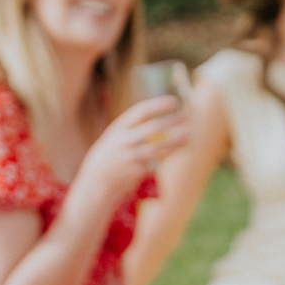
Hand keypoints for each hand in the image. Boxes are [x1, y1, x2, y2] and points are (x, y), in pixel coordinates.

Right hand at [73, 96, 187, 202]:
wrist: (95, 182)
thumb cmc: (110, 156)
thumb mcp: (115, 138)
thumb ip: (134, 130)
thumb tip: (162, 121)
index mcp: (118, 129)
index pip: (140, 112)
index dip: (157, 105)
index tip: (173, 101)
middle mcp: (123, 141)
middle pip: (151, 128)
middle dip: (170, 122)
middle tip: (185, 116)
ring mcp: (129, 157)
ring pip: (158, 147)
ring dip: (175, 141)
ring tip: (189, 135)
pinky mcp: (136, 172)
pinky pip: (156, 163)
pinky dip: (166, 157)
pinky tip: (176, 151)